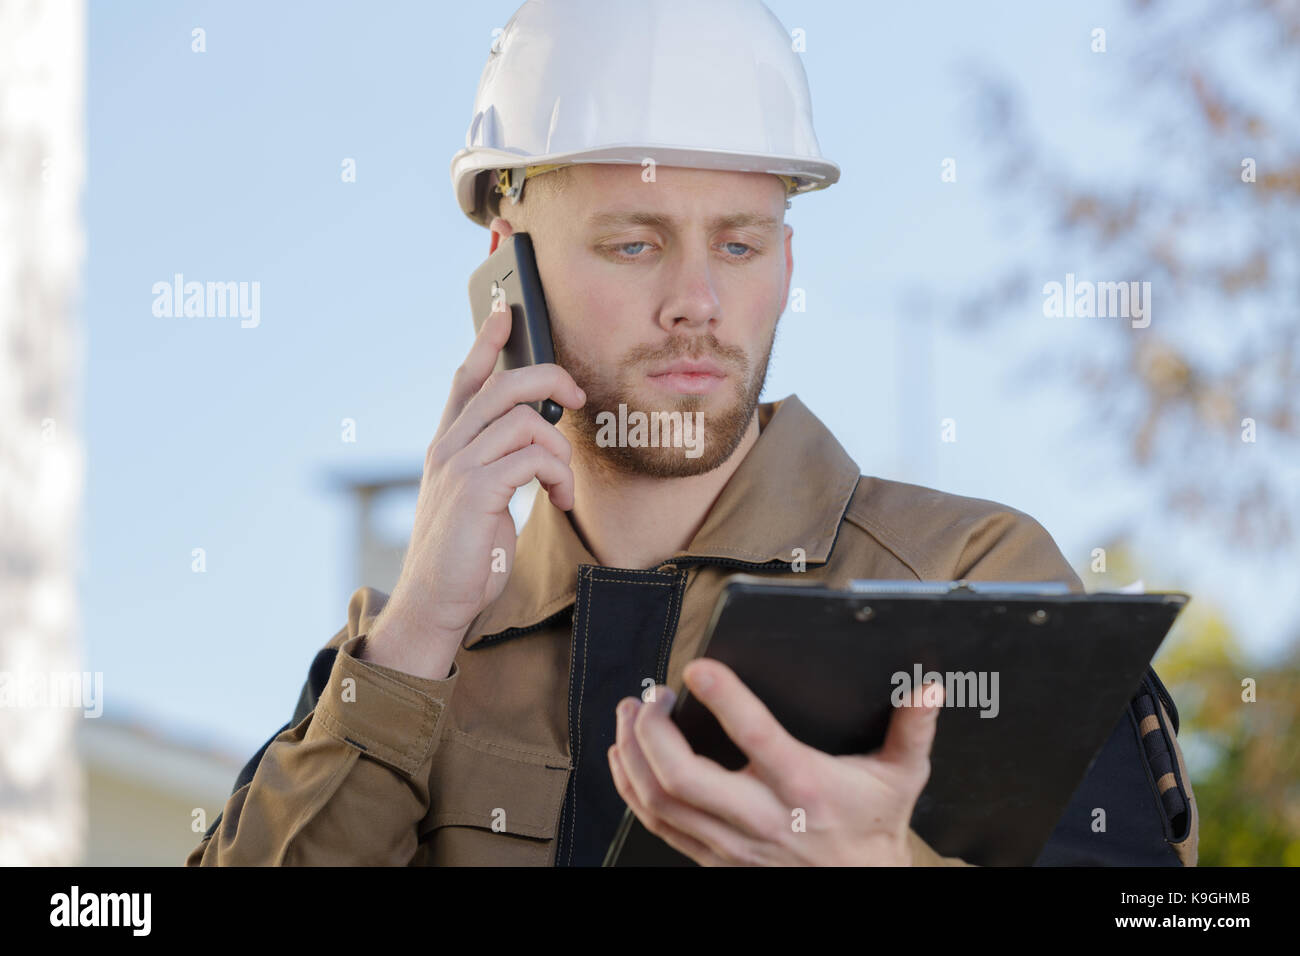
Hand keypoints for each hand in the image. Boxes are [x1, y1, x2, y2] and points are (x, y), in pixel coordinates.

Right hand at [362, 308, 585, 678]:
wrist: (436, 602)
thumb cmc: (465, 555)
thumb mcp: (481, 500)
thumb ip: (499, 465)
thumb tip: (538, 438)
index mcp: (448, 446)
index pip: (466, 380)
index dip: (486, 343)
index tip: (505, 313)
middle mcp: (448, 447)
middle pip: (503, 384)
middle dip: (549, 378)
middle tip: (576, 397)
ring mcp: (459, 467)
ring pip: (524, 419)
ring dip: (560, 450)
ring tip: (564, 485)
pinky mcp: (475, 491)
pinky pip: (533, 457)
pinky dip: (559, 475)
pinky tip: (560, 501)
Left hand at [607, 659, 943, 865]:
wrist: (862, 890)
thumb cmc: (876, 827)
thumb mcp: (902, 778)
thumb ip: (913, 729)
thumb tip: (928, 685)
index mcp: (805, 787)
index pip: (755, 737)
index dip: (724, 699)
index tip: (698, 666)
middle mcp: (761, 818)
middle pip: (683, 777)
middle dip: (652, 730)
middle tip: (650, 694)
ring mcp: (731, 843)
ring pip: (660, 801)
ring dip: (632, 753)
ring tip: (629, 713)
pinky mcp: (713, 858)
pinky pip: (657, 825)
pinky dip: (631, 788)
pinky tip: (625, 756)